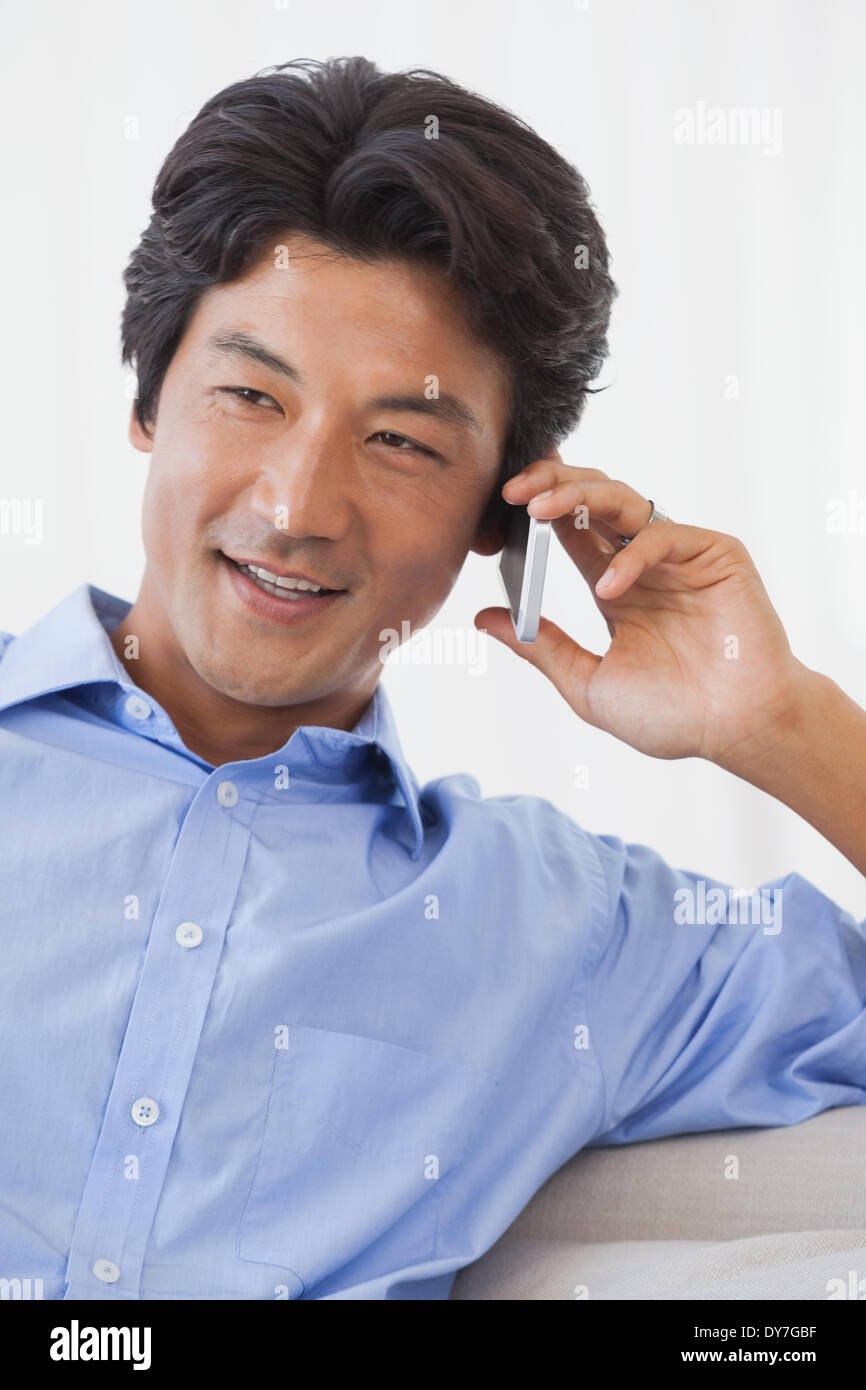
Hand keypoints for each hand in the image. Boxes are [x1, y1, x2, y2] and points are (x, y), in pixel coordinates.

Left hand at [474, 452, 807, 767]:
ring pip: (624, 499)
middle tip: (512, 490)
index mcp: (613, 584)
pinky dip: (631, 555)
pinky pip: (664, 535)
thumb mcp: (588, 683)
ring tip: (539, 510)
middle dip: (551, 484)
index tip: (497, 502)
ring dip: (578, 496)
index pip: (569, 527)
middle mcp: (644, 562)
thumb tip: (484, 618)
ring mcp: (680, 555)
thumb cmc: (673, 716)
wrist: (738, 730)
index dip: (536, 506)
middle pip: (592, 499)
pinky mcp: (715, 554)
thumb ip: (540, 647)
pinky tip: (608, 586)